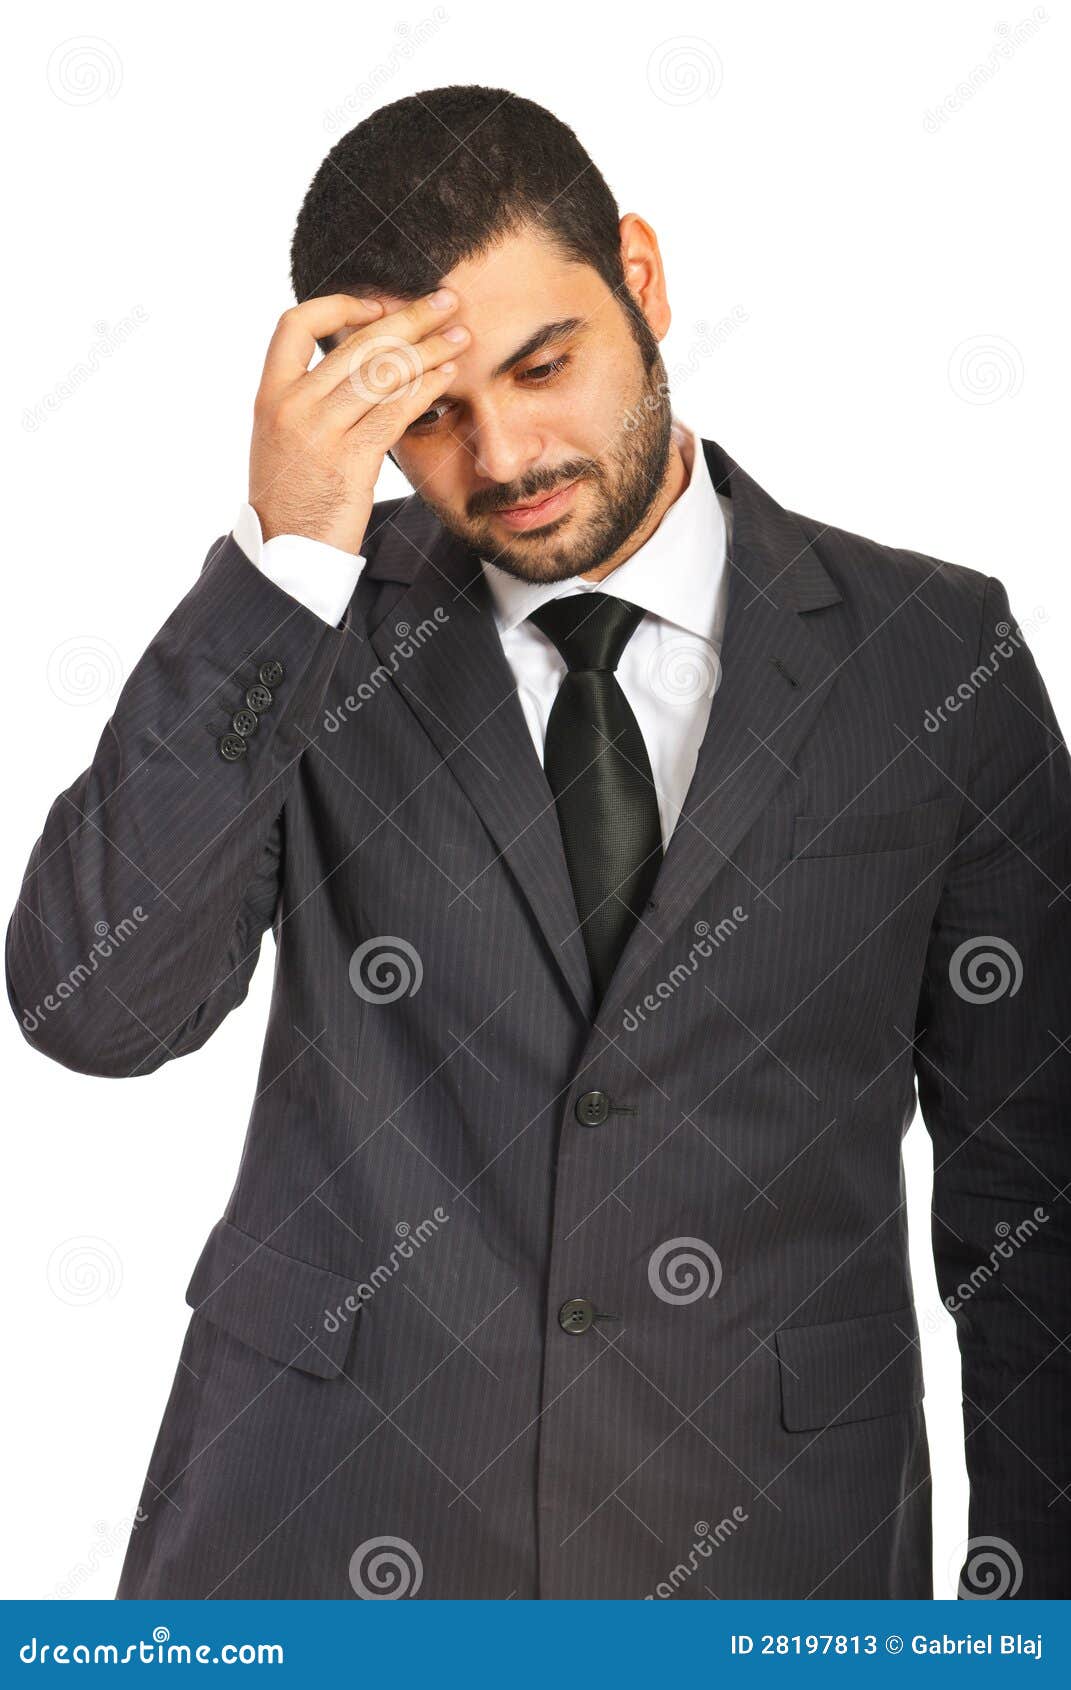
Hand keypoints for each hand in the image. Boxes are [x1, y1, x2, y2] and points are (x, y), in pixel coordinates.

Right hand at [248, 290, 466, 552]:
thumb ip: (310, 402)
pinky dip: (426, 389)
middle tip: (445, 301)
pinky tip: (448, 378)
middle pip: (355, 343)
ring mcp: (317, 433)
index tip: (378, 306)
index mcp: (270, 396)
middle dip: (407, 317)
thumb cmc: (294, 502)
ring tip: (460, 338)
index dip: (340, 307)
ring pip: (380, 373)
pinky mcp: (348, 462)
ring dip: (428, 350)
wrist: (285, 557)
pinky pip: (394, 412)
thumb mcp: (284, 442)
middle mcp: (290, 407)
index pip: (296, 325)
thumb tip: (356, 369)